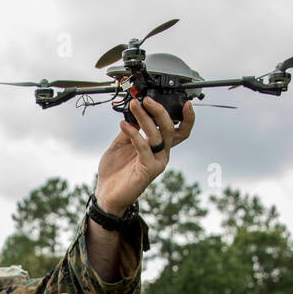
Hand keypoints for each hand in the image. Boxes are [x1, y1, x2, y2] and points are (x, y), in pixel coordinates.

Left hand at [94, 96, 194, 215]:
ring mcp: (157, 162)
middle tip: (146, 100)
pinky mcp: (148, 170)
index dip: (186, 118)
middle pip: (169, 129)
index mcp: (158, 146)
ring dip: (144, 118)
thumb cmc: (115, 171)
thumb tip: (136, 109)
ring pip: (157, 135)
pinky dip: (134, 134)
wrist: (106, 194)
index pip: (178, 130)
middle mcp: (161, 154)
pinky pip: (144, 147)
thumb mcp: (121, 143)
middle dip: (160, 111)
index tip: (185, 103)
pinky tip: (123, 125)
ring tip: (133, 106)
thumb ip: (131, 128)